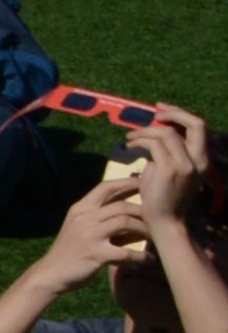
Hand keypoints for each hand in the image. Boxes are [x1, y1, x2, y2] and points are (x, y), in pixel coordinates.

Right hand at [43, 168, 152, 284]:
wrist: (50, 274)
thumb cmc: (69, 251)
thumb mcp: (81, 229)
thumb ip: (103, 219)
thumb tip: (135, 215)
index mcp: (80, 209)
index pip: (105, 187)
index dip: (127, 183)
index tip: (145, 184)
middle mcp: (84, 218)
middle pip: (121, 205)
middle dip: (143, 211)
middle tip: (158, 218)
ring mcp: (89, 235)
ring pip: (125, 222)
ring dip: (145, 230)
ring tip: (156, 238)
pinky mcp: (95, 254)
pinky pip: (126, 252)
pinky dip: (141, 257)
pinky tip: (148, 260)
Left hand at [136, 112, 209, 228]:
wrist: (164, 221)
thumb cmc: (163, 197)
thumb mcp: (170, 170)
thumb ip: (169, 152)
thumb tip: (156, 131)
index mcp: (202, 160)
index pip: (199, 127)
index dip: (181, 114)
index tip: (162, 111)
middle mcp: (199, 161)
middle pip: (195, 124)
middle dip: (174, 113)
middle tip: (154, 113)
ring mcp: (186, 165)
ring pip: (167, 133)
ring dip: (145, 130)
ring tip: (130, 137)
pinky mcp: (169, 169)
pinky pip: (153, 144)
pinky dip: (139, 141)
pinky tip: (129, 146)